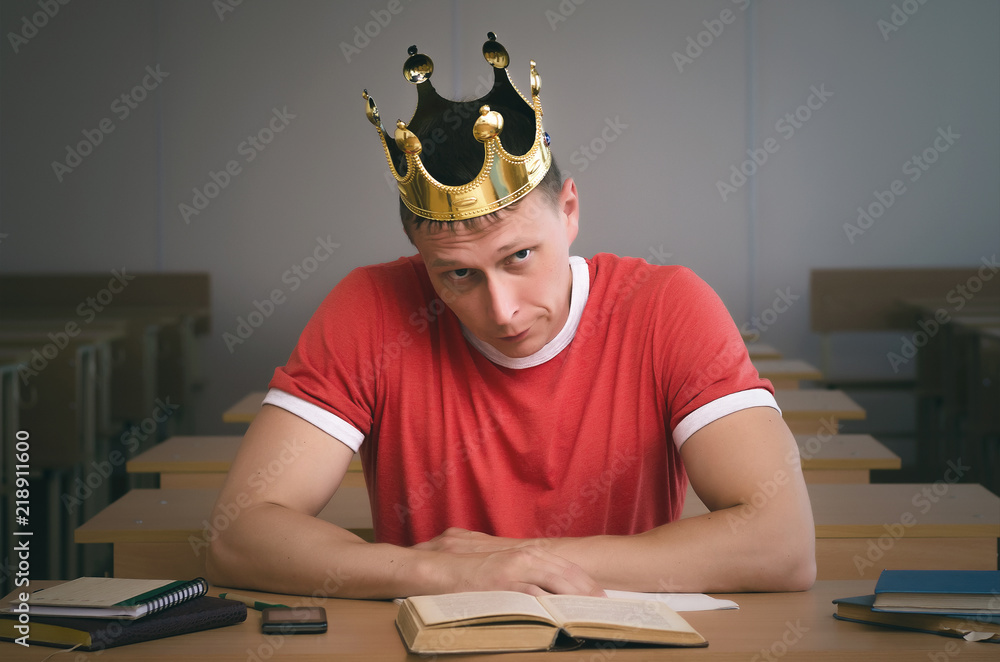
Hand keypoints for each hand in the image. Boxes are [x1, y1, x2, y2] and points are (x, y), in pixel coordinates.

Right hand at [413, 528, 604, 596]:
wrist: (434, 569)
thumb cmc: (464, 572)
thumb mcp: (497, 569)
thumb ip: (518, 574)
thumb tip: (538, 589)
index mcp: (524, 553)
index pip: (562, 564)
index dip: (584, 579)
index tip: (601, 592)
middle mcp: (523, 557)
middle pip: (565, 572)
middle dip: (588, 588)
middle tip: (607, 604)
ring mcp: (514, 570)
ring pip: (555, 581)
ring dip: (576, 596)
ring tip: (594, 610)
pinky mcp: (502, 584)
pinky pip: (532, 595)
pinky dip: (550, 605)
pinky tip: (563, 615)